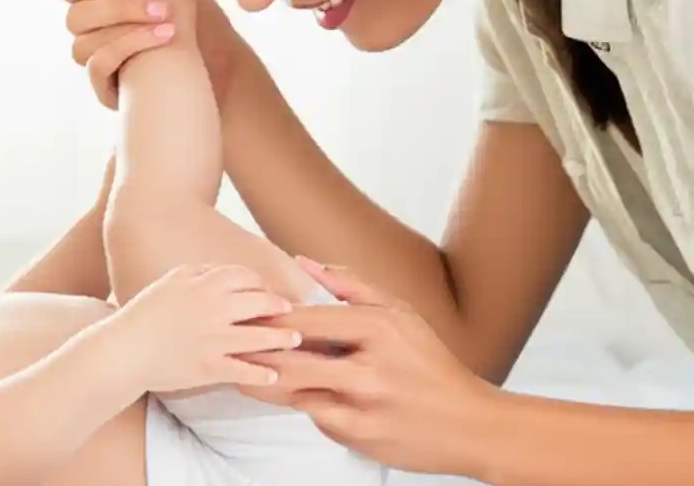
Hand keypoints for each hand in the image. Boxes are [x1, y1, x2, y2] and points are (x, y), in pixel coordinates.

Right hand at [53, 0, 246, 109]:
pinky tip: (164, 35)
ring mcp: (96, 57)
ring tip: (165, 15)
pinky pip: (96, 63)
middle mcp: (91, 28)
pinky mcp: (107, 86)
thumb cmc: (192, 13)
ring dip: (123, 17)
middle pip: (71, 2)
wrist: (223, 60)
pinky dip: (128, 44)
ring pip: (80, 34)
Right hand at [112, 264, 299, 392]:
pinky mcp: (210, 368)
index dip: (261, 283)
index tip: (266, 290)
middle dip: (279, 306)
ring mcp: (214, 340)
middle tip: (289, 311)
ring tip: (294, 340)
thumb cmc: (145, 313)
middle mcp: (214, 310)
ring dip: (282, 338)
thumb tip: (224, 273)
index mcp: (204, 285)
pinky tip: (274, 374)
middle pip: (261, 303)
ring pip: (261, 337)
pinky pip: (244, 370)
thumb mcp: (171, 281)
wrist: (125, 350)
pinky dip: (262, 373)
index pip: (246, 277)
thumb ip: (200, 272)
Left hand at [245, 257, 499, 475]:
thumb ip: (351, 286)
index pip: (307, 319)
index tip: (242, 314)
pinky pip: (317, 416)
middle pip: (292, 358)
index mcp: (379, 328)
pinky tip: (292, 398)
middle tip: (227, 347)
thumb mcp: (402, 314)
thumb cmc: (431, 365)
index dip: (269, 318)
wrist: (471, 424)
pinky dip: (305, 405)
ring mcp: (363, 405)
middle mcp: (369, 367)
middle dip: (255, 353)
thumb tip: (303, 262)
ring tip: (240, 375)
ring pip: (296, 391)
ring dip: (264, 383)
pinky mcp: (360, 436)